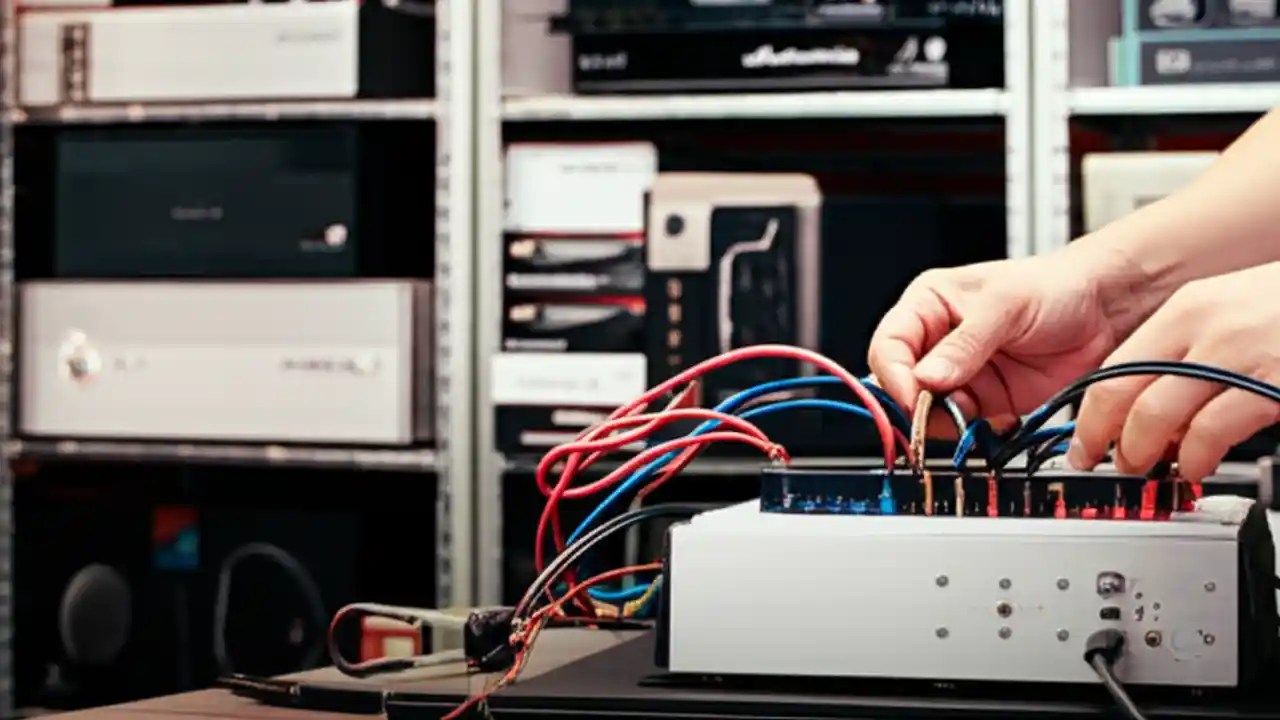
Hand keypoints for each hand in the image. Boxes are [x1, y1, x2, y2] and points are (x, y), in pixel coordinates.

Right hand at [868, 250, 1146, 434]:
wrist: (1105, 311)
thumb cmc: (1055, 287)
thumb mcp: (1006, 305)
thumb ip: (965, 343)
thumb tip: (927, 378)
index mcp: (928, 305)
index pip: (889, 345)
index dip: (895, 373)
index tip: (914, 395)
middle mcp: (937, 342)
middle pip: (901, 383)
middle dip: (915, 402)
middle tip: (936, 413)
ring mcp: (960, 374)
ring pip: (926, 410)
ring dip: (942, 421)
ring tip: (970, 413)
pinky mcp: (985, 401)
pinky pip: (960, 426)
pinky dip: (969, 431)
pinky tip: (992, 419)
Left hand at [1070, 262, 1279, 481]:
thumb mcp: (1230, 314)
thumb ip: (1187, 352)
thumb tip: (1149, 405)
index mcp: (1188, 309)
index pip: (1116, 367)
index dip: (1091, 413)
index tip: (1085, 440)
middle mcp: (1206, 327)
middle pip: (1125, 393)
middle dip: (1107, 439)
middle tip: (1111, 464)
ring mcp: (1240, 354)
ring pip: (1159, 415)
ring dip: (1145, 453)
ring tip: (1151, 470)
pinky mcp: (1273, 383)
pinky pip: (1214, 430)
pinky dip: (1197, 457)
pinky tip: (1198, 466)